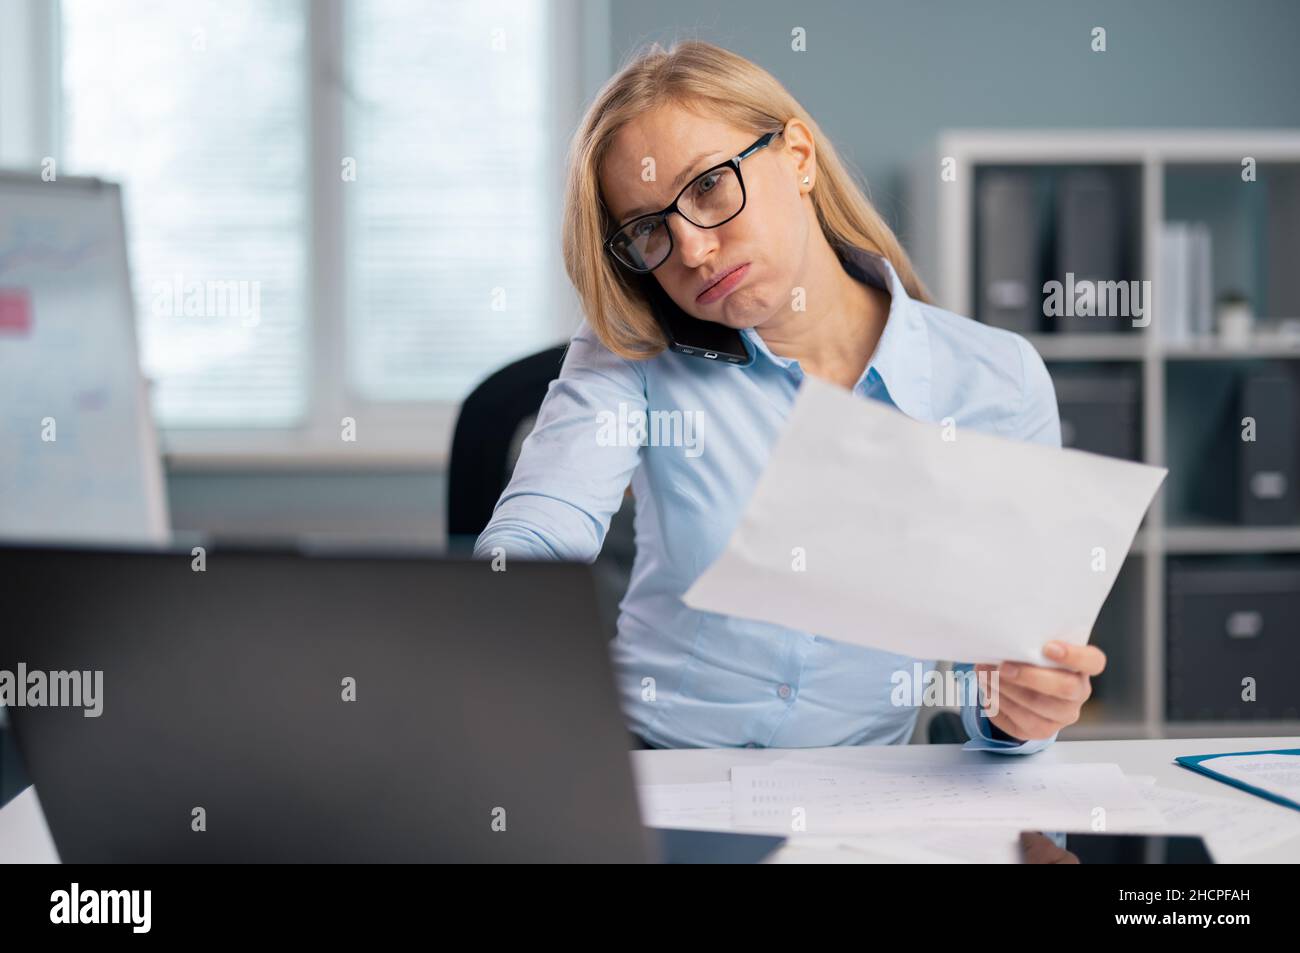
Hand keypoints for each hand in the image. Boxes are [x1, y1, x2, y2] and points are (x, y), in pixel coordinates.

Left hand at [974, 641, 1105, 741]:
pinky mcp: (1041, 730)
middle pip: (1065, 688)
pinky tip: (988, 688)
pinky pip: (1019, 720)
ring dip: (1007, 689)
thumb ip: (1032, 643)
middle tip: (1003, 667)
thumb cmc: (1033, 661)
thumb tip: (1005, 639)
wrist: (1023, 689)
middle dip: (1030, 676)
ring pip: (1037, 706)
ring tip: (986, 675)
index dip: (1074, 656)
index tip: (1048, 648)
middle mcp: (1078, 693)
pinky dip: (999, 702)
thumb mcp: (1037, 649)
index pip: (1093, 661)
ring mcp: (1062, 715)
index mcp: (1083, 667)